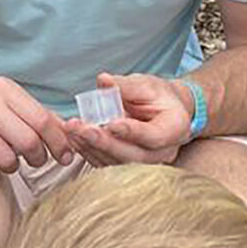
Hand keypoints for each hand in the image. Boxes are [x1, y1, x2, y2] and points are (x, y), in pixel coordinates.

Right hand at [0, 75, 72, 178]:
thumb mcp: (3, 99)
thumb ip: (35, 114)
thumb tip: (70, 131)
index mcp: (2, 89)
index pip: (43, 120)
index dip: (59, 143)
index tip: (66, 156)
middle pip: (28, 142)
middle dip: (37, 157)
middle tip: (34, 160)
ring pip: (7, 159)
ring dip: (10, 165)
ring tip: (2, 157)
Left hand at [65, 71, 194, 167]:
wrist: (163, 111)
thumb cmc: (157, 96)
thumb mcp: (146, 84)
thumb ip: (126, 85)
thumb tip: (104, 80)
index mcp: (175, 129)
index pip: (153, 136)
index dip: (131, 132)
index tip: (110, 123)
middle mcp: (163, 152)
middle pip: (132, 155)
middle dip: (104, 143)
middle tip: (80, 129)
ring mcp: (146, 164)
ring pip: (117, 163)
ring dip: (91, 147)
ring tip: (71, 130)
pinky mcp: (128, 167)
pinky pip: (107, 164)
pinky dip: (89, 151)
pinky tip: (74, 137)